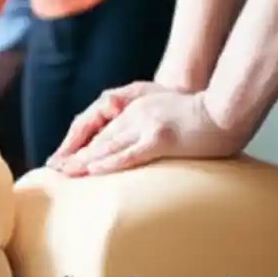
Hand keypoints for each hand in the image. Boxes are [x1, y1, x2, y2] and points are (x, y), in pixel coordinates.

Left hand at [47, 87, 246, 176]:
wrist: (224, 109)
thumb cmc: (196, 110)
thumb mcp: (160, 104)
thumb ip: (139, 115)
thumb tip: (125, 136)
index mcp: (133, 108)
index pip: (100, 130)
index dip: (79, 145)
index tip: (63, 160)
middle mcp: (134, 115)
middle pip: (98, 138)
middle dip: (75, 154)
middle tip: (54, 169)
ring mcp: (146, 126)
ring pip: (108, 145)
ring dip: (84, 160)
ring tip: (64, 172)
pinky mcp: (161, 138)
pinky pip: (130, 153)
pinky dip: (109, 161)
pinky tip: (93, 169)